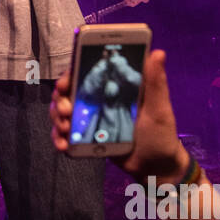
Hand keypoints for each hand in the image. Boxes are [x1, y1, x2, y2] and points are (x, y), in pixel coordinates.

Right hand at [50, 49, 187, 183]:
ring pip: (64, 110)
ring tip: (65, 129)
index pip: (87, 72)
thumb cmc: (161, 134)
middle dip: (61, 98)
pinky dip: (60, 137)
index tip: (65, 82)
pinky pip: (67, 133)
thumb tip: (158, 53)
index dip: (71, 73)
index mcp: (115, 87)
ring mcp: (92, 117)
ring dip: (58, 117)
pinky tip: (63, 145)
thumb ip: (156, 82)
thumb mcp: (160, 108)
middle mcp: (100, 99)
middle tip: (67, 110)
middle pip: (69, 90)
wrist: (155, 166)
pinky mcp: (87, 136)